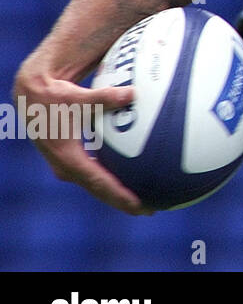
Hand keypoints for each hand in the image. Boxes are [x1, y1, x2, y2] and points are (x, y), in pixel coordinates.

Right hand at [12, 68, 150, 213]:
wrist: (32, 98)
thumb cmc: (54, 98)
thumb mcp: (78, 98)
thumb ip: (105, 97)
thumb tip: (132, 94)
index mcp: (68, 158)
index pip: (99, 182)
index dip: (119, 195)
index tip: (139, 205)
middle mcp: (66, 167)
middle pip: (98, 190)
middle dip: (122, 202)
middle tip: (149, 210)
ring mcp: (67, 166)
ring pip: (96, 185)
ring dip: (117, 193)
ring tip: (143, 201)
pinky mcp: (70, 160)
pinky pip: (94, 174)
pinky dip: (111, 179)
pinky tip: (130, 177)